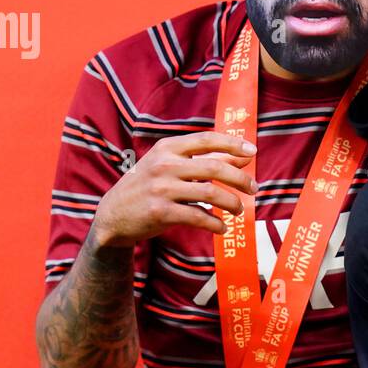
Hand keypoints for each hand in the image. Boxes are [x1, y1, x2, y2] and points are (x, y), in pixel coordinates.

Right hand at [92, 131, 257, 246]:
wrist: (113, 215)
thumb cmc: (148, 187)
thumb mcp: (170, 166)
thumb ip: (203, 160)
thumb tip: (243, 158)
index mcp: (167, 148)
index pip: (206, 140)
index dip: (233, 144)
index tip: (252, 152)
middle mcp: (164, 164)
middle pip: (214, 167)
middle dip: (240, 179)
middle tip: (254, 188)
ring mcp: (161, 188)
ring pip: (210, 193)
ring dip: (232, 203)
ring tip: (238, 210)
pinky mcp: (161, 212)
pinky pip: (198, 217)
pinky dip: (215, 223)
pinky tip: (222, 227)